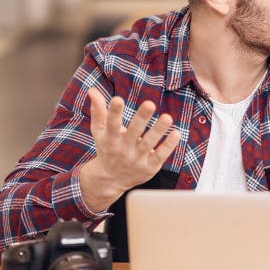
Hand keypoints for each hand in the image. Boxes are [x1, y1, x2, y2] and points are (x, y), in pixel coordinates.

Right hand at [79, 88, 180, 211]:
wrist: (110, 180)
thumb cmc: (107, 149)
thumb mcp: (100, 131)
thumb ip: (98, 111)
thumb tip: (92, 89)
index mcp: (111, 138)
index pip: (112, 124)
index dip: (114, 112)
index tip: (118, 99)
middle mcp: (123, 148)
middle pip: (133, 132)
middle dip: (141, 118)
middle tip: (150, 103)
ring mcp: (137, 159)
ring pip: (148, 143)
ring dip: (158, 130)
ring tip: (167, 117)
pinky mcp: (149, 167)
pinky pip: (160, 155)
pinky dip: (168, 145)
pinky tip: (176, 133)